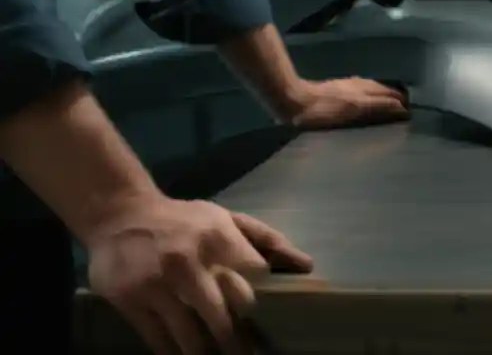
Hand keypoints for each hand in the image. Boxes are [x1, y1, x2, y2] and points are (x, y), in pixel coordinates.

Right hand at [84, 194, 312, 354]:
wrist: (120, 214)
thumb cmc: (185, 221)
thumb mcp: (227, 218)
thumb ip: (268, 241)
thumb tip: (307, 267)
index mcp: (220, 239)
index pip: (254, 281)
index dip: (265, 306)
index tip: (276, 326)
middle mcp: (190, 263)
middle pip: (223, 316)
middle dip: (239, 343)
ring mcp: (158, 285)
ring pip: (190, 334)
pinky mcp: (131, 301)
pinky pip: (159, 338)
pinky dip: (175, 353)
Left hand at [279, 78, 409, 129]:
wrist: (293, 99)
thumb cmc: (319, 113)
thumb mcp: (348, 113)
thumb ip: (375, 109)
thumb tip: (399, 108)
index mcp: (362, 96)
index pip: (389, 100)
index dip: (400, 106)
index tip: (411, 114)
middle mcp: (359, 88)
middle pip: (384, 91)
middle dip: (397, 98)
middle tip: (408, 107)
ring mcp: (349, 85)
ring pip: (375, 86)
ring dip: (387, 93)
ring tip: (395, 99)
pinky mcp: (340, 85)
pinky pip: (365, 86)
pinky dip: (375, 90)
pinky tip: (371, 94)